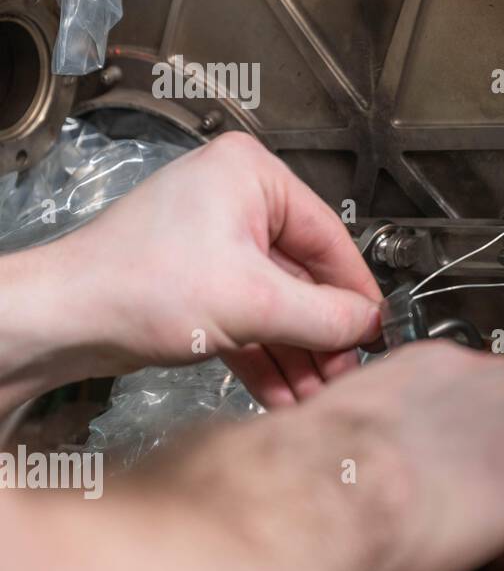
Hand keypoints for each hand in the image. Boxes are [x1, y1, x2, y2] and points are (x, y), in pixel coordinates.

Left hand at [43, 131, 381, 405]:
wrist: (59, 322)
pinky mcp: (198, 280)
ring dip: (297, 354)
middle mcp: (234, 200)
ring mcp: (215, 241)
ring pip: (277, 303)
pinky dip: (266, 355)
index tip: (377, 330)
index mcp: (251, 177)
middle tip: (346, 371)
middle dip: (321, 335)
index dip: (355, 293)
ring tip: (318, 392)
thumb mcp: (254, 304)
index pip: (330, 238)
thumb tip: (370, 324)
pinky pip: (248, 317)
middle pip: (304, 276)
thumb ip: (325, 316)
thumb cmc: (132, 286)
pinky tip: (285, 392)